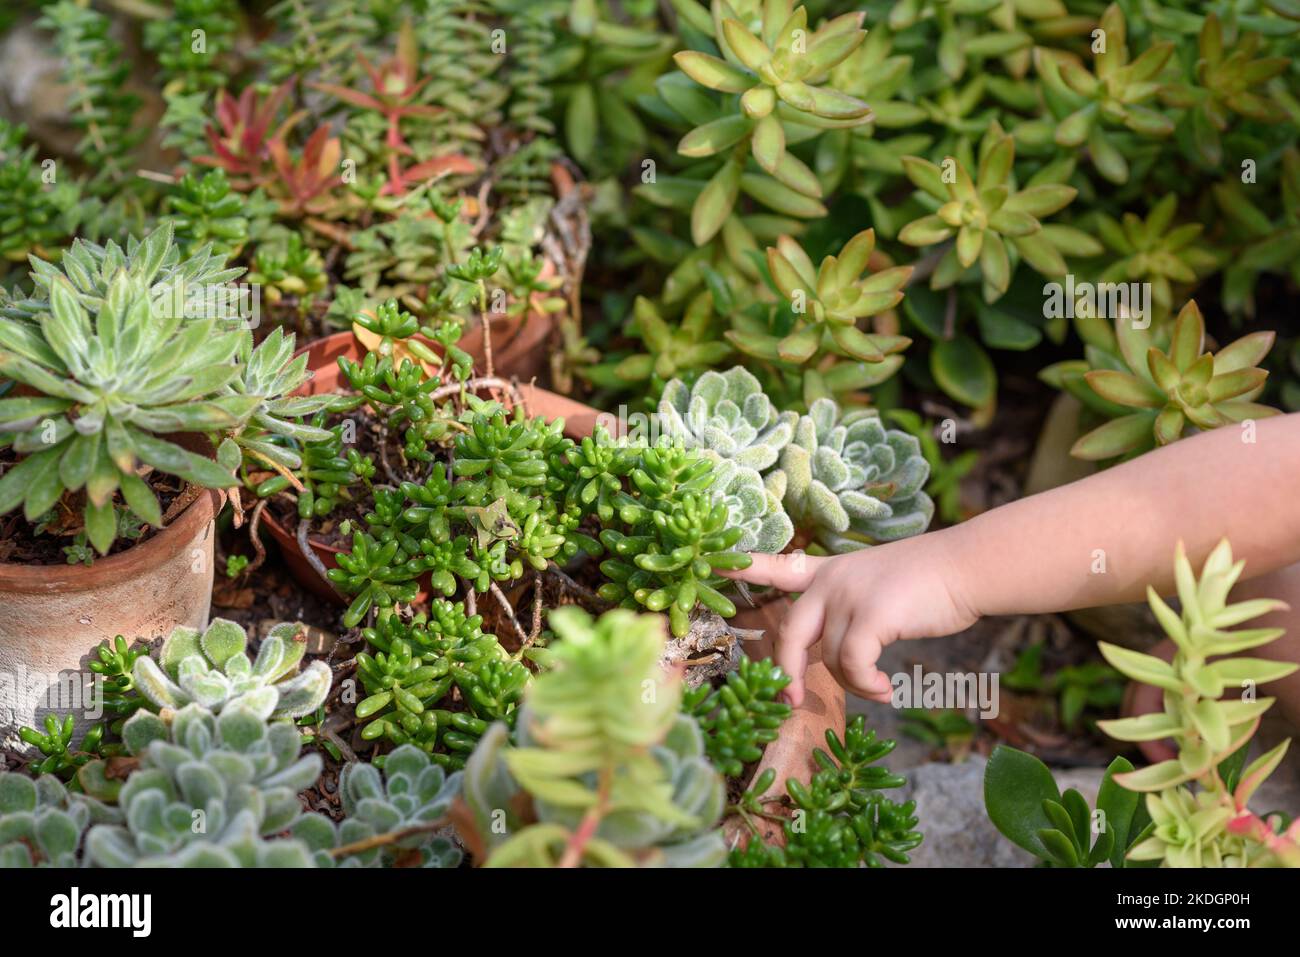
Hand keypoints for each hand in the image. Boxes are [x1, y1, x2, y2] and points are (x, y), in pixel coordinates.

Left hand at [722, 531, 978, 705]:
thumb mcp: (875, 589)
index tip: (714, 565)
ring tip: (879, 690)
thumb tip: (832, 662)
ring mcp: (848, 596)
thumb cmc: (928, 584)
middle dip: (785, 674)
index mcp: (828, 572)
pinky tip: (886, 689)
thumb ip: (847, 614)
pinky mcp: (870, 615)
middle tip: (790, 702)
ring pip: (829, 660)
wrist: (965, 568)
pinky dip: (866, 685)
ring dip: (854, 685)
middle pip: (790, 635)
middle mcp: (831, 581)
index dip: (745, 568)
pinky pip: (852, 666)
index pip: (777, 566)